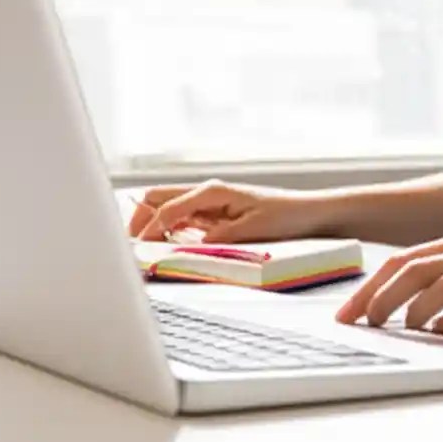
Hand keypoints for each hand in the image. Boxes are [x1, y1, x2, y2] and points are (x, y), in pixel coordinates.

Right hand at [128, 180, 333, 242]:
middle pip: (156, 197)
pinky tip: (169, 244)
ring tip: (144, 246)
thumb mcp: (252, 229)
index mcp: (212, 192)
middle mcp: (206, 193)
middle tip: (132, 244)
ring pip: (166, 206)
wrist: (310, 213)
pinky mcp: (215, 213)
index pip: (166, 209)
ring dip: (151, 222)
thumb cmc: (287, 216)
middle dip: (138, 218)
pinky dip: (169, 228)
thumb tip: (188, 244)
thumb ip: (218, 237)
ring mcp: (209, 202)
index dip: (148, 229)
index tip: (138, 249)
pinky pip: (183, 218)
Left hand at [335, 231, 442, 335]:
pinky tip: (434, 334)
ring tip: (391, 329)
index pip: (408, 259)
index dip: (373, 284)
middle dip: (375, 298)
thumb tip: (426, 297)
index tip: (350, 309)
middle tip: (355, 323)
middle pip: (412, 270)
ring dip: (406, 311)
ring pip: (437, 287)